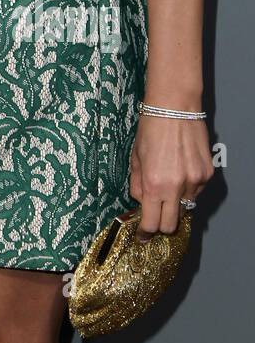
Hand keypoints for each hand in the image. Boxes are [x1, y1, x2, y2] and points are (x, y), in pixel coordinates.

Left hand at [128, 114, 213, 240]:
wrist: (175, 106)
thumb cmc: (150, 128)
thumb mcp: (135, 157)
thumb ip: (138, 184)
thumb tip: (141, 202)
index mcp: (154, 185)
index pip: (152, 224)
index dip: (146, 233)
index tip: (143, 236)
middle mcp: (177, 187)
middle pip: (171, 224)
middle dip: (162, 223)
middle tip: (155, 213)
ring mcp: (195, 181)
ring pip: (185, 206)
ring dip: (176, 201)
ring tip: (168, 178)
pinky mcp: (207, 174)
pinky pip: (196, 190)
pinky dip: (187, 187)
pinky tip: (180, 168)